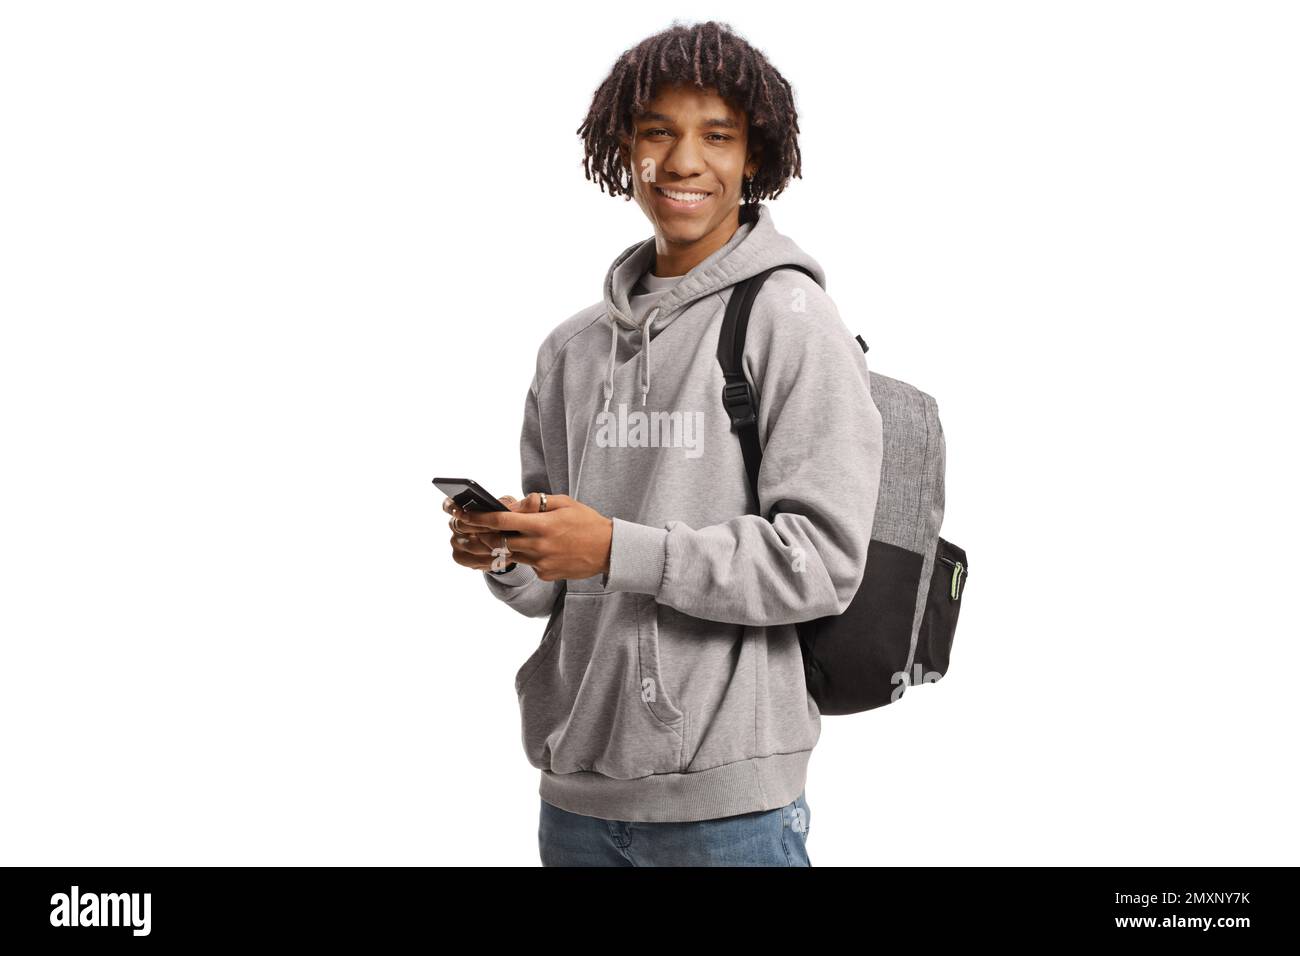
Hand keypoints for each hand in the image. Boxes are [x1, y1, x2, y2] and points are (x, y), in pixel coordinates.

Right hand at [443, 494, 519, 572]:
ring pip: (471, 546)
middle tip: (499, 532)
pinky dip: (490, 560)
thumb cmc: (506, 517)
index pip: (449, 505)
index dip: (452, 507)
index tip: (460, 510)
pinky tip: (504, 558)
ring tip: (510, 547)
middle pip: (463, 526)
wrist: (506, 540)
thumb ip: (510, 504)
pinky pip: (473, 561)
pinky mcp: (460, 557)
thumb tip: (514, 508)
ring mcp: (456, 542)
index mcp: (461, 507)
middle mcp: (454, 524)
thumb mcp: (509, 507)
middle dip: (483, 529)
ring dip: (491, 547)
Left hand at [453, 492, 612, 581]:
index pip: (501, 520)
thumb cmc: (586, 522)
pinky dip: (524, 554)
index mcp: (541, 525)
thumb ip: (535, 503)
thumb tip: (511, 504)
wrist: (609, 550)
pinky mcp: (545, 574)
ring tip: (496, 535)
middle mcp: (538, 545)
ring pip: (509, 554)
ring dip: (499, 544)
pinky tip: (535, 547)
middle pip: (497, 541)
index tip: (462, 514)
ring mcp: (541, 563)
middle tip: (467, 526)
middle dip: (479, 533)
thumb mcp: (564, 503)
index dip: (478, 517)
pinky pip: (526, 563)